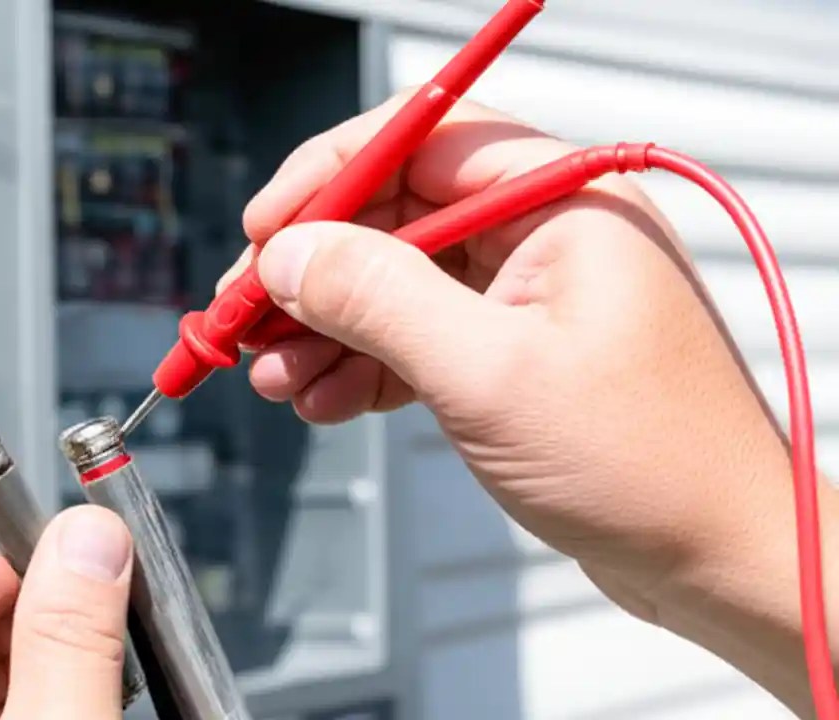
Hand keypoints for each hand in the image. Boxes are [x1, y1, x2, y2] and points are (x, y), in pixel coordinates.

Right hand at [230, 89, 837, 713]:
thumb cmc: (645, 466)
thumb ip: (379, 300)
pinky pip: (417, 335)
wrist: (715, 560)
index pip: (420, 141)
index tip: (263, 232)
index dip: (328, 179)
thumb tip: (289, 254)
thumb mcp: (488, 375)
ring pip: (396, 283)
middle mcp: (546, 231)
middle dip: (315, 274)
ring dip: (328, 330)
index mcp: (562, 200)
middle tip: (246, 319)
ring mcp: (528, 293)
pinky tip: (323, 399)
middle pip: (395, 216)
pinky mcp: (514, 349)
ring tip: (275, 378)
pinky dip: (364, 366)